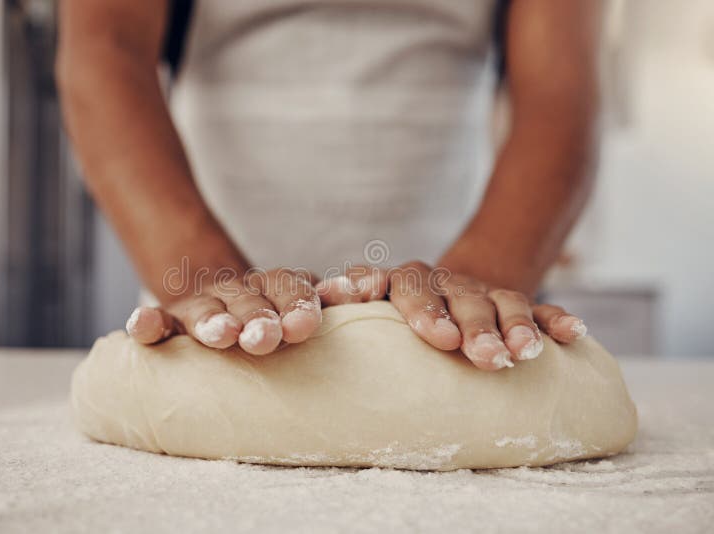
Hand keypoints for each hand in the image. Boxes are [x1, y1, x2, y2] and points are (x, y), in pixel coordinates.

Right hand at [125, 268, 321, 355]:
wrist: (222, 302)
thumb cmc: (274, 319)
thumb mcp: (300, 311)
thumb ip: (323, 306)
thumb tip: (364, 290)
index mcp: (278, 287)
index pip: (292, 288)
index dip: (298, 304)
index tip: (304, 326)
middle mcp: (241, 292)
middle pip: (250, 300)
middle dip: (258, 317)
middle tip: (264, 338)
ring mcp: (204, 304)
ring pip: (206, 309)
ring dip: (213, 321)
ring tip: (220, 336)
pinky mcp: (170, 319)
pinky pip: (158, 321)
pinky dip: (150, 324)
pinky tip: (142, 327)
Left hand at [316, 262, 586, 370]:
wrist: (441, 295)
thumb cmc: (393, 321)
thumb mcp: (366, 320)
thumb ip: (345, 312)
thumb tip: (308, 311)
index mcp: (400, 284)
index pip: (401, 284)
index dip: (415, 305)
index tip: (430, 334)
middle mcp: (439, 283)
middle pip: (453, 294)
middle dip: (467, 323)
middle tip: (477, 353)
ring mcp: (477, 290)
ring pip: (496, 298)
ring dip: (511, 323)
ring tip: (522, 352)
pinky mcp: (510, 301)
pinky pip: (537, 306)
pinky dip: (552, 320)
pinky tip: (573, 335)